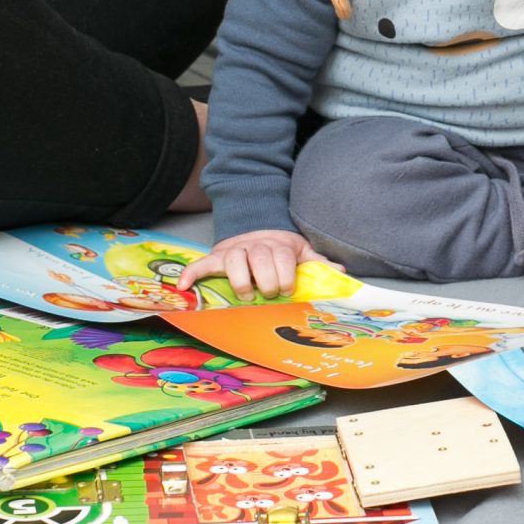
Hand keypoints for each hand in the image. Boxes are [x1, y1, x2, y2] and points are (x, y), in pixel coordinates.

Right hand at [176, 229, 330, 300]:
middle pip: (259, 259)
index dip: (285, 275)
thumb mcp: (301, 253)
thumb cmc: (280, 250)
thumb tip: (340, 272)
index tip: (287, 290)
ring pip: (233, 260)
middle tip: (268, 293)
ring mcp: (234, 251)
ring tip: (245, 295)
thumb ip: (317, 263)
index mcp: (278, 246)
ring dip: (240, 279)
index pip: (282, 258)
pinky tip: (183, 286)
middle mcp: (255, 246)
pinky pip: (201, 263)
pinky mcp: (216, 257)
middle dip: (265, 280)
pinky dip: (191, 273)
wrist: (257, 228)